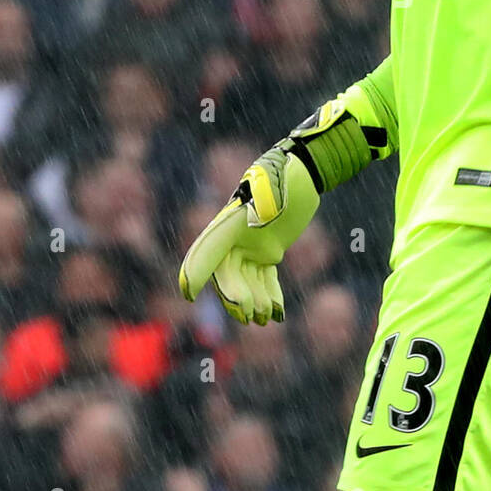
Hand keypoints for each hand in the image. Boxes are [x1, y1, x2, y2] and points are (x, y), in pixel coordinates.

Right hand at [178, 145, 318, 324]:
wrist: (302, 172)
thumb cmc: (281, 176)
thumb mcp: (269, 189)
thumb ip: (260, 202)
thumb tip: (258, 217)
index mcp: (227, 223)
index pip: (207, 252)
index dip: (196, 272)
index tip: (188, 294)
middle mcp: (235, 238)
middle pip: (228, 275)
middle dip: (236, 297)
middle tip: (249, 315)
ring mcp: (251, 246)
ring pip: (247, 282)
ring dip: (255, 302)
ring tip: (265, 318)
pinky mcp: (268, 251)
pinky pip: (265, 279)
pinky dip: (271, 296)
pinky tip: (278, 313)